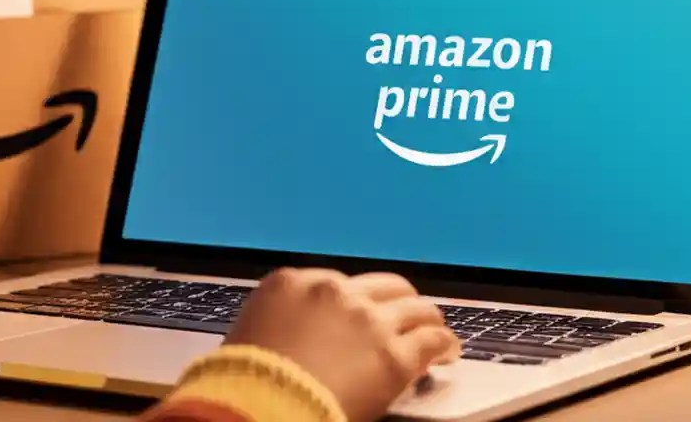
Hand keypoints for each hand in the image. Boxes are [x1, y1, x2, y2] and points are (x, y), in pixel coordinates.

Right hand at [225, 268, 459, 421]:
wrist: (258, 408)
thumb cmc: (242, 385)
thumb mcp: (250, 336)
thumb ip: (279, 324)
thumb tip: (288, 337)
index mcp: (291, 283)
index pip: (335, 282)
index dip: (355, 299)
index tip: (360, 310)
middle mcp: (333, 292)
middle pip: (382, 286)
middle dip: (395, 301)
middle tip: (403, 315)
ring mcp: (367, 321)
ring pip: (415, 308)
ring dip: (425, 318)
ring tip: (433, 330)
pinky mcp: (394, 356)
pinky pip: (433, 340)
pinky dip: (444, 344)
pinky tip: (448, 351)